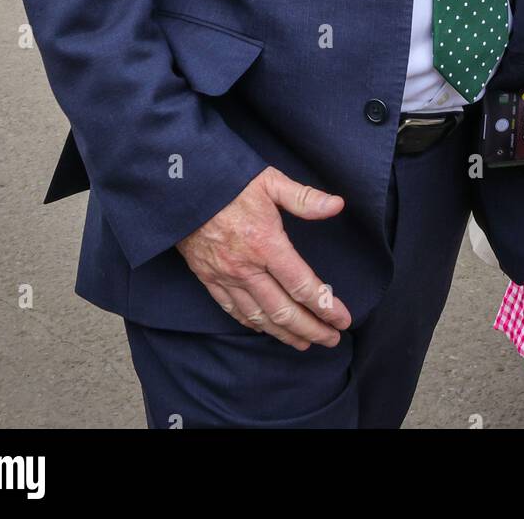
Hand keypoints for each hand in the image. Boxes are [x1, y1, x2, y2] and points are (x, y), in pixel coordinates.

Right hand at [176, 167, 350, 350]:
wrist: (180, 186)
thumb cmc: (228, 181)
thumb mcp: (269, 181)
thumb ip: (304, 198)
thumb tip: (338, 205)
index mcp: (266, 243)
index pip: (302, 285)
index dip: (326, 306)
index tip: (343, 319)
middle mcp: (246, 267)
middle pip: (284, 310)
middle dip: (312, 329)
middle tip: (332, 339)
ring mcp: (225, 276)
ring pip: (260, 317)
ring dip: (285, 334)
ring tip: (305, 342)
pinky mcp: (208, 278)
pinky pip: (233, 310)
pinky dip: (252, 324)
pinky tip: (265, 329)